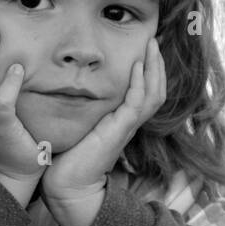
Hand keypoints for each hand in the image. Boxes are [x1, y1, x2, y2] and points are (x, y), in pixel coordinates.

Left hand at [42, 37, 166, 205]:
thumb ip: (83, 109)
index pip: (146, 92)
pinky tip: (136, 66)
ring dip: (153, 68)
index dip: (150, 71)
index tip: (145, 49)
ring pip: (152, 94)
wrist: (68, 185)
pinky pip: (136, 103)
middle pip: (156, 90)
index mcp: (122, 122)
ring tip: (150, 46)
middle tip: (153, 40)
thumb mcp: (79, 125)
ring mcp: (126, 127)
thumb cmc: (68, 157)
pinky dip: (139, 83)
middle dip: (157, 64)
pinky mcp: (118, 131)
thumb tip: (70, 87)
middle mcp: (128, 123)